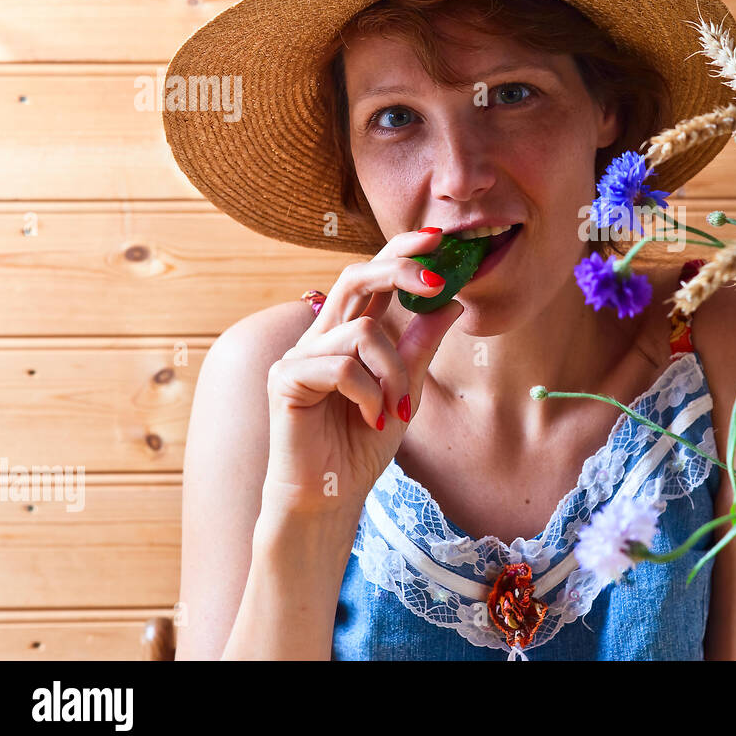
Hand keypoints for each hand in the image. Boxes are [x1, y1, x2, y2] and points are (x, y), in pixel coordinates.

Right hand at [262, 228, 463, 517]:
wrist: (329, 498)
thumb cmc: (361, 446)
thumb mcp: (405, 390)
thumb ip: (420, 347)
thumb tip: (450, 301)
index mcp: (345, 334)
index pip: (370, 277)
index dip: (399, 251)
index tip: (438, 237)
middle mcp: (319, 336)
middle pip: (354, 277)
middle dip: (399, 269)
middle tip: (438, 281)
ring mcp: (298, 356)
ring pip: (362, 331)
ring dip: (394, 372)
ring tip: (394, 409)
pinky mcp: (285, 380)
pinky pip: (342, 367)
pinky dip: (369, 393)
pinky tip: (372, 419)